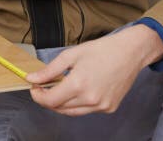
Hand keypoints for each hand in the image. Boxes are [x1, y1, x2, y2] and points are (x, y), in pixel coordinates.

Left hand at [27, 25, 162, 115]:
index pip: (50, 101)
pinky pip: (86, 110)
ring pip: (72, 112)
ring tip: (59, 87)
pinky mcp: (109, 108)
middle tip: (44, 86)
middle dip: (47, 99)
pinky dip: (77, 103)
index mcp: (79, 84)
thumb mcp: (70, 55)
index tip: (34, 88)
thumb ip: (49, 70)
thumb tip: (32, 79)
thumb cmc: (101, 50)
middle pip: (59, 108)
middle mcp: (90, 99)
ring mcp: (101, 106)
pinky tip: (78, 90)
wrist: (129, 53)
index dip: (38, 96)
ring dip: (61, 103)